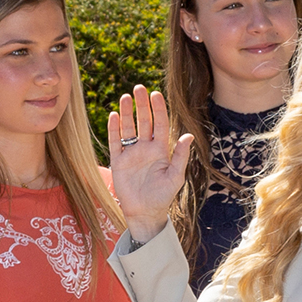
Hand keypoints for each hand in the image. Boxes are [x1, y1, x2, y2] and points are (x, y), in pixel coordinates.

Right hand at [107, 85, 193, 243]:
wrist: (145, 213)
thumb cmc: (163, 196)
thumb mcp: (175, 177)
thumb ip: (180, 156)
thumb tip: (188, 136)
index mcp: (161, 150)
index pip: (160, 124)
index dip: (158, 109)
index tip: (155, 94)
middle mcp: (146, 148)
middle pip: (144, 121)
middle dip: (142, 105)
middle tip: (139, 88)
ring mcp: (131, 154)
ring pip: (128, 128)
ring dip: (126, 113)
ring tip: (125, 97)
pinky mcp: (118, 162)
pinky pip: (115, 142)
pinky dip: (114, 129)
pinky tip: (113, 116)